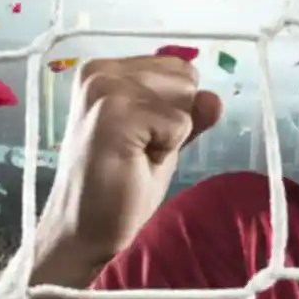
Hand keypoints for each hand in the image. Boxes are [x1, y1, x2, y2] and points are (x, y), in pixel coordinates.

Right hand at [38, 55, 222, 264]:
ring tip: (134, 155)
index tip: (141, 136)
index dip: (175, 108)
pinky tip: (133, 162)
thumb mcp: (164, 139)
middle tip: (137, 149)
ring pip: (185, 97)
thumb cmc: (121, 184)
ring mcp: (104, 88)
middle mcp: (101, 70)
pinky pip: (180, 122)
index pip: (179, 69)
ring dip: (171, 134)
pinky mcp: (114, 111)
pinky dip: (168, 148)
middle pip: (185, 78)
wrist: (84, 229)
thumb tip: (214, 98)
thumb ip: (190, 113)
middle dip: (174, 118)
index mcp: (107, 69)